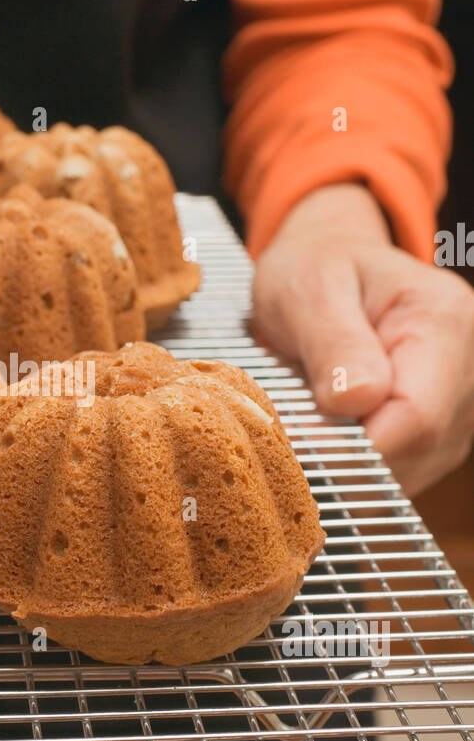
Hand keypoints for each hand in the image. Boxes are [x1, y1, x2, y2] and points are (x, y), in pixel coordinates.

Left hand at [251, 183, 473, 496]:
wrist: (330, 265)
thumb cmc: (317, 269)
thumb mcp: (309, 288)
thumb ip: (334, 343)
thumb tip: (354, 401)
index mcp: (444, 322)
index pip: (416, 417)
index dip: (352, 447)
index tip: (294, 442)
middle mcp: (467, 372)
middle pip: (413, 454)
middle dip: (343, 457)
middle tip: (285, 430)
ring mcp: (457, 409)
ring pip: (404, 474)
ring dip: (345, 464)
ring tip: (307, 419)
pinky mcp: (436, 437)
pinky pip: (396, 475)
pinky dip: (353, 466)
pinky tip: (326, 432)